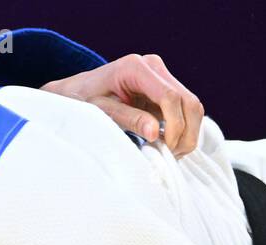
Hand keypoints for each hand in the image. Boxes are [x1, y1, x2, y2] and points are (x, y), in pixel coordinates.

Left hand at [41, 53, 204, 155]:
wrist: (74, 92)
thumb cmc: (81, 101)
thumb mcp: (100, 113)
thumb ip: (128, 120)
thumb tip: (155, 133)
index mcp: (136, 67)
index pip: (170, 97)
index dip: (174, 126)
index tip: (164, 149)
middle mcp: (154, 67)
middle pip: (189, 102)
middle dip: (185, 133)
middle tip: (169, 156)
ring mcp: (161, 76)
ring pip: (192, 108)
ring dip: (186, 134)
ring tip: (167, 153)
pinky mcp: (163, 89)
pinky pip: (184, 111)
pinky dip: (181, 131)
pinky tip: (165, 144)